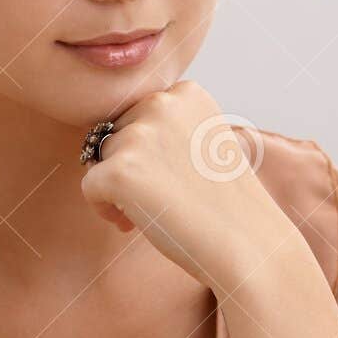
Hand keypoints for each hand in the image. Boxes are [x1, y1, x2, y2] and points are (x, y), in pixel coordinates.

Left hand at [78, 79, 299, 290]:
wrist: (248, 244)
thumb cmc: (227, 204)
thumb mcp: (206, 143)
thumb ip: (170, 127)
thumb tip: (114, 133)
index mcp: (187, 93)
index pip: (140, 114)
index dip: (147, 150)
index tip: (171, 177)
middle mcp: (162, 103)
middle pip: (115, 132)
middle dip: (128, 166)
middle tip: (159, 199)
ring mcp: (139, 135)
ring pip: (100, 158)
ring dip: (116, 188)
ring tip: (149, 212)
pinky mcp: (118, 170)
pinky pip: (88, 186)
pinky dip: (102, 209)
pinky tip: (132, 224)